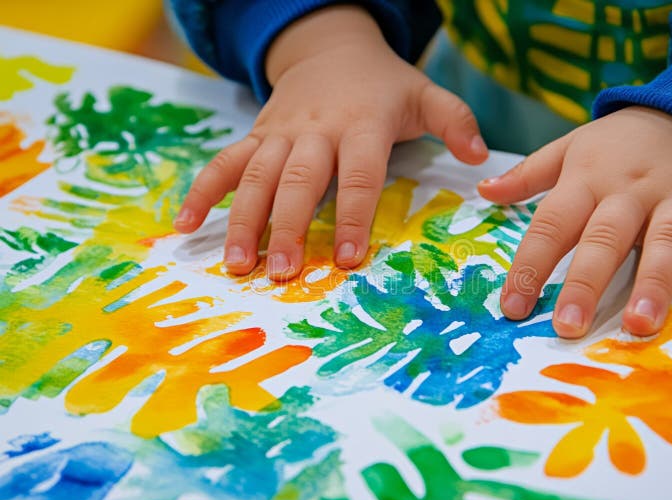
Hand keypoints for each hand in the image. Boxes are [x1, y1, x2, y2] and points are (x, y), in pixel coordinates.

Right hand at [173, 5, 486, 278]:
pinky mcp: (255, 135)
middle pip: (299, 181)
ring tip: (235, 264)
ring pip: (256, 176)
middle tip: (284, 274)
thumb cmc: (381, 85)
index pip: (359, 175)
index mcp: (361, 125)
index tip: (350, 259)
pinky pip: (224, 162)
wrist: (330, 48)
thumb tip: (481, 158)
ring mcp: (280, 133)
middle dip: (290, 228)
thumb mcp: (423, 94)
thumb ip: (455, 120)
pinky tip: (185, 224)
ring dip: (242, 220)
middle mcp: (316, 130)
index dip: (354, 216)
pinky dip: (202, 190)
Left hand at [479, 106, 671, 337]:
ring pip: (665, 243)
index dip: (530, 264)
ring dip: (655, 283)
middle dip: (585, 282)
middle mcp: (628, 193)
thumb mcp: (570, 148)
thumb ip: (528, 174)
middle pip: (605, 238)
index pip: (551, 224)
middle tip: (568, 326)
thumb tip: (484, 191)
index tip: (512, 306)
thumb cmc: (620, 143)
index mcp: (587, 181)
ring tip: (640, 324)